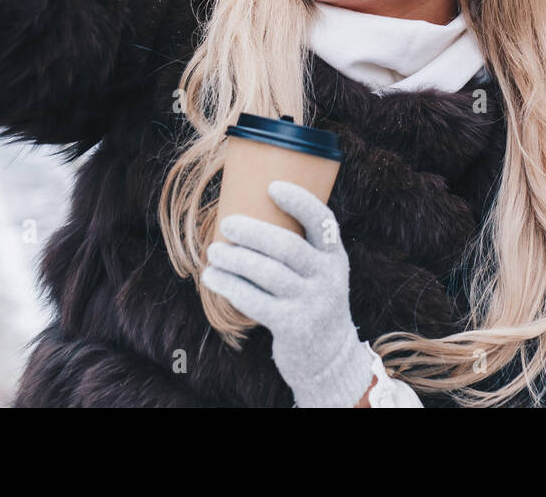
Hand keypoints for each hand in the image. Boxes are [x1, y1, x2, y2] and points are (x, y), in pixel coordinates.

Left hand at [201, 180, 374, 407]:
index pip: (323, 221)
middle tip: (227, 223)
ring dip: (235, 259)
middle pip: (287, 247)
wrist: (329, 358)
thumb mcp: (319, 272)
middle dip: (253, 232)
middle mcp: (327, 278)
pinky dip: (229, 286)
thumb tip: (245, 212)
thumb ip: (298, 247)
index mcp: (334, 256)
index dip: (299, 201)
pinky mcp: (292, 327)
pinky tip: (212, 277)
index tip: (272, 187)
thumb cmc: (312, 301)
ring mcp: (311, 303)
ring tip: (213, 251)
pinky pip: (255, 301)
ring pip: (267, 273)